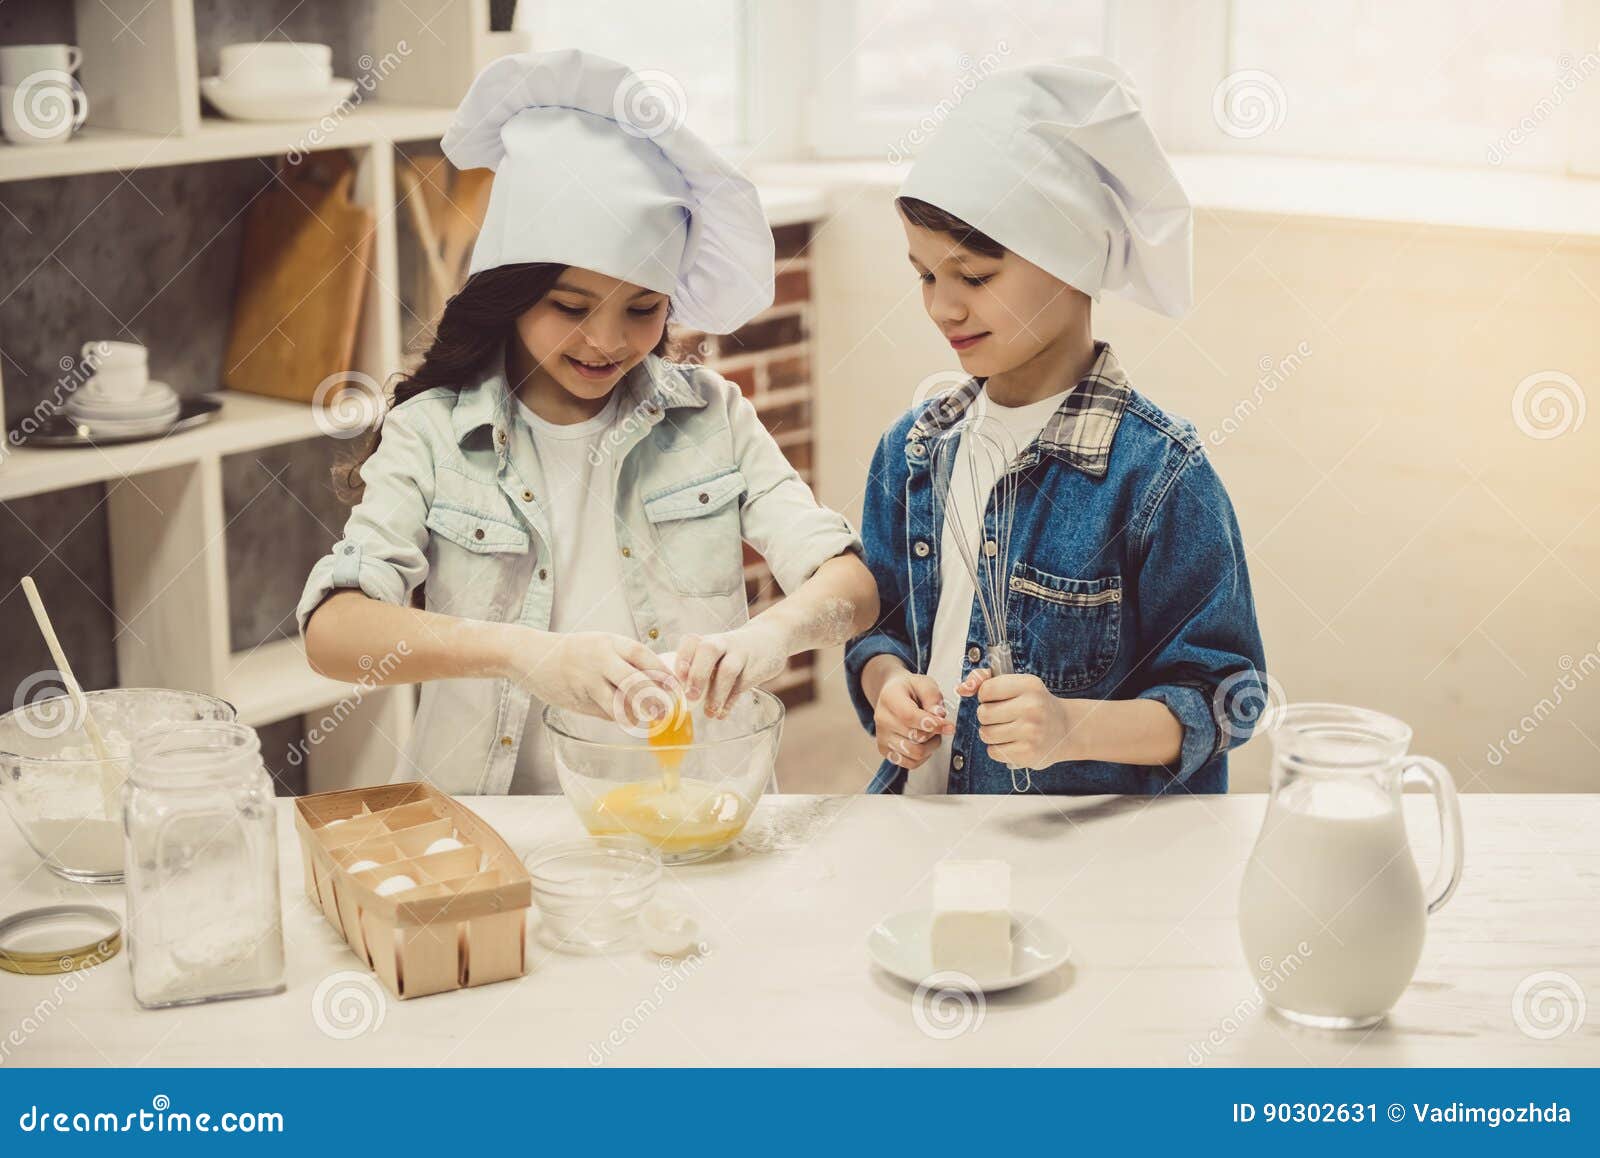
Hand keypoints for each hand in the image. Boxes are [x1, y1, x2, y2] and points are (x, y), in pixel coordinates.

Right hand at [502, 629, 670, 723]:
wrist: (531, 656)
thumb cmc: (574, 651)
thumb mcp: (600, 644)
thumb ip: (625, 659)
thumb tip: (658, 679)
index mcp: (608, 642)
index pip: (642, 655)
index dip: (662, 672)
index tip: (674, 686)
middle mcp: (599, 660)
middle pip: (634, 682)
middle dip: (654, 699)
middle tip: (665, 710)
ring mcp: (587, 681)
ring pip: (619, 704)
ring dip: (635, 714)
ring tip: (644, 718)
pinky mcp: (578, 700)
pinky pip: (603, 713)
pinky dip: (616, 717)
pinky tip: (621, 717)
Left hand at [674, 621, 788, 716]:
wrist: (770, 638)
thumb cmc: (732, 653)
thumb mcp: (715, 654)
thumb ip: (698, 671)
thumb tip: (678, 700)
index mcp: (708, 640)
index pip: (690, 641)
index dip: (682, 658)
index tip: (678, 677)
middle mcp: (723, 643)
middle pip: (709, 650)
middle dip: (697, 674)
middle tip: (690, 697)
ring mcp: (740, 654)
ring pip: (728, 670)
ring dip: (717, 693)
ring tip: (710, 713)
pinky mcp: (755, 668)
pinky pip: (742, 685)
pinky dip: (730, 701)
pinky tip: (723, 713)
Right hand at [873, 665, 955, 769]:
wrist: (893, 695)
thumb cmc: (910, 690)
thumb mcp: (924, 683)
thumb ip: (933, 697)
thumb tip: (939, 715)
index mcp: (890, 698)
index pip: (909, 716)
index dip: (932, 724)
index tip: (948, 726)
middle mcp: (882, 718)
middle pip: (915, 737)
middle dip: (934, 733)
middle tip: (939, 725)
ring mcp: (881, 736)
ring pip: (914, 753)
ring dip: (930, 746)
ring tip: (932, 734)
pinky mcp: (885, 750)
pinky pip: (909, 764)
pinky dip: (923, 757)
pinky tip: (924, 744)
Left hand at [960, 668, 1073, 767]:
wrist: (1066, 729)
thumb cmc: (1035, 704)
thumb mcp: (1018, 685)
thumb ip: (986, 681)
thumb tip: (961, 688)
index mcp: (1029, 685)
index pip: (986, 690)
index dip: (985, 696)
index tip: (997, 699)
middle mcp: (1032, 707)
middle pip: (983, 713)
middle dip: (987, 716)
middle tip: (1001, 716)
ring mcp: (1031, 732)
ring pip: (986, 734)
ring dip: (991, 733)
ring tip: (1006, 730)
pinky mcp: (1028, 753)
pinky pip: (994, 751)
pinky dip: (998, 748)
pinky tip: (1012, 742)